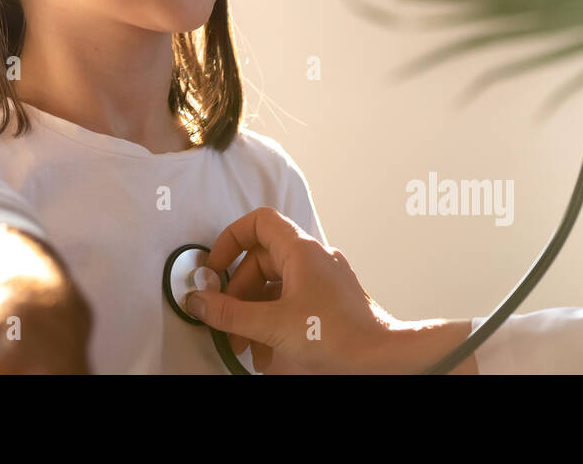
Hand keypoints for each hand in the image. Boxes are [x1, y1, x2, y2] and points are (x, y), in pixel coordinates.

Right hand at [186, 207, 476, 373]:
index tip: (214, 268)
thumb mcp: (272, 325)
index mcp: (301, 251)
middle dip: (238, 293)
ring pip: (275, 286)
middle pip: (261, 260)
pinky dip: (274, 322)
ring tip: (245, 345)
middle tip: (225, 320)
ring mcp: (324, 281)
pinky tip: (267, 353)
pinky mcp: (330, 304)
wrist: (383, 360)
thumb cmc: (340, 337)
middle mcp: (314, 259)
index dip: (230, 240)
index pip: (258, 222)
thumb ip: (229, 313)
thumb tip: (198, 301)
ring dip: (254, 314)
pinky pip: (292, 303)